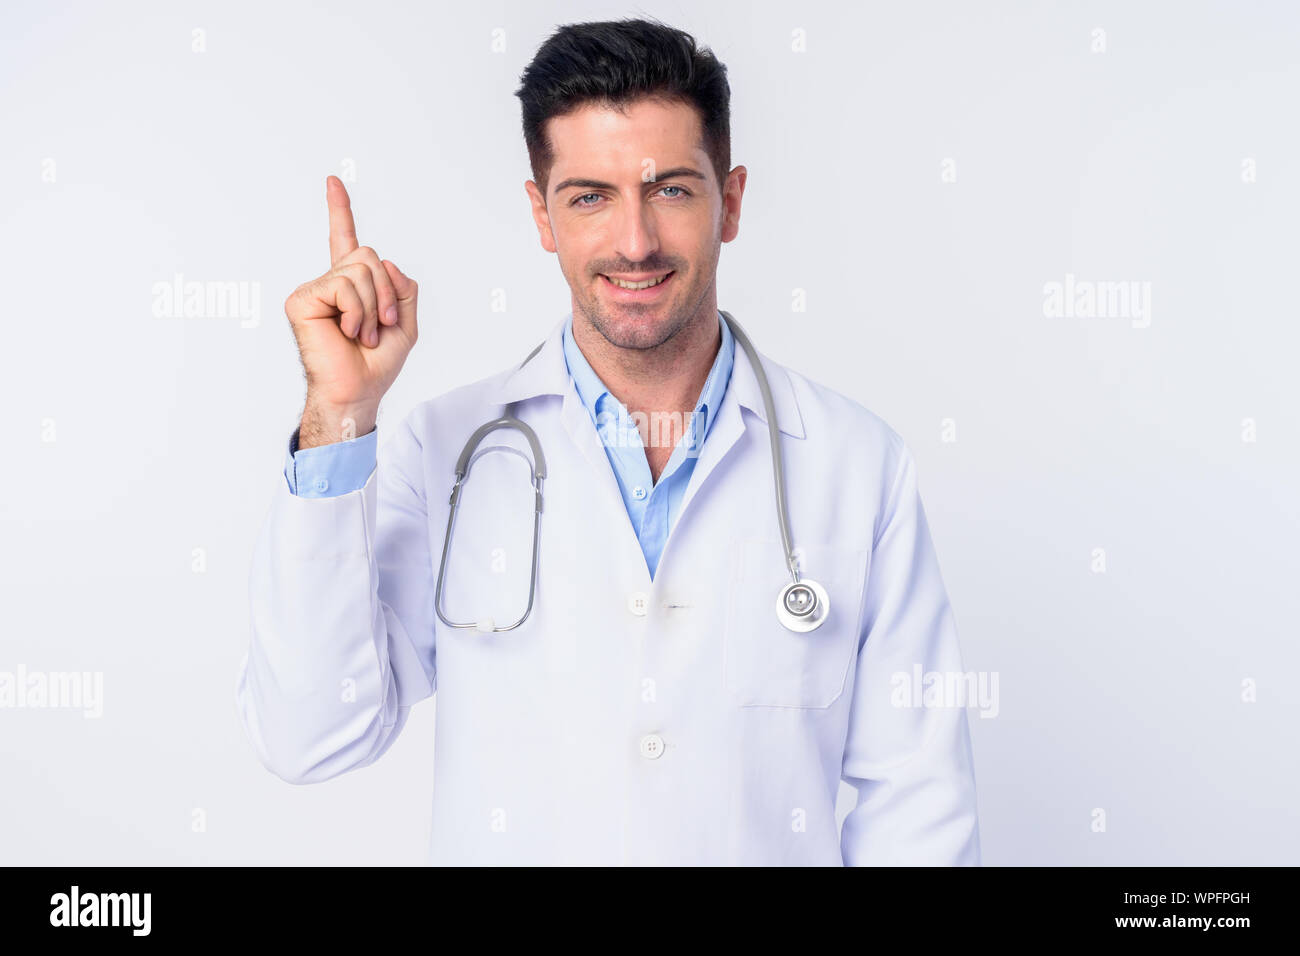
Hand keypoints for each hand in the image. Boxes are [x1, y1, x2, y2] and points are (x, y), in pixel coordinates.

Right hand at [284, 176, 418, 445]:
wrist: (358, 390)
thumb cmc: (376, 363)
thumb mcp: (406, 323)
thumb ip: (404, 288)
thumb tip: (385, 262)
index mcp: (352, 286)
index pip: (345, 240)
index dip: (340, 211)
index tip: (333, 181)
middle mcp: (331, 282)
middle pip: (369, 256)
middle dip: (386, 292)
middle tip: (381, 326)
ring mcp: (315, 289)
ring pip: (359, 270)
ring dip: (373, 307)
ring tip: (362, 334)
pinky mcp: (302, 298)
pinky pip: (343, 285)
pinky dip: (356, 311)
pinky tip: (347, 331)